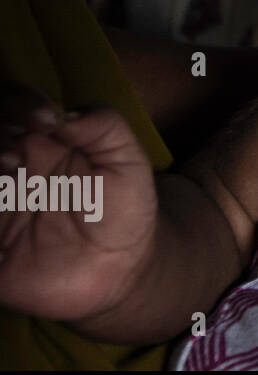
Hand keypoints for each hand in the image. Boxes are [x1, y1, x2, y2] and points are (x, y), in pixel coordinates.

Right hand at [0, 84, 157, 321]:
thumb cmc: (124, 209)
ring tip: (8, 172)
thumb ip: (106, 127)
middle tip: (16, 154)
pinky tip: (4, 241)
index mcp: (40, 140)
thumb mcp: (128, 163)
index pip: (14, 104)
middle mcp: (10, 166)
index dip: (21, 104)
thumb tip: (66, 113)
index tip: (44, 119)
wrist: (120, 270)